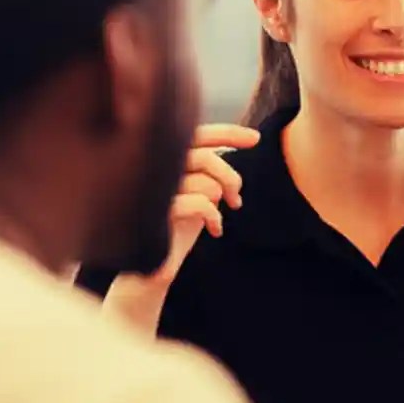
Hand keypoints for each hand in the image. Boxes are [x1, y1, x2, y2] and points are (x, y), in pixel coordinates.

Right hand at [103, 124, 258, 333]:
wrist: (148, 269)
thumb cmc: (175, 227)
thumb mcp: (196, 192)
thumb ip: (209, 168)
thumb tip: (246, 142)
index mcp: (163, 160)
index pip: (196, 135)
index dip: (227, 133)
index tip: (255, 138)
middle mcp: (153, 170)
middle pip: (205, 157)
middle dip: (230, 177)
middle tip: (236, 199)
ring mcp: (151, 190)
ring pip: (206, 182)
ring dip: (222, 200)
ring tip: (219, 216)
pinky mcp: (156, 213)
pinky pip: (200, 204)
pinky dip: (215, 217)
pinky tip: (215, 230)